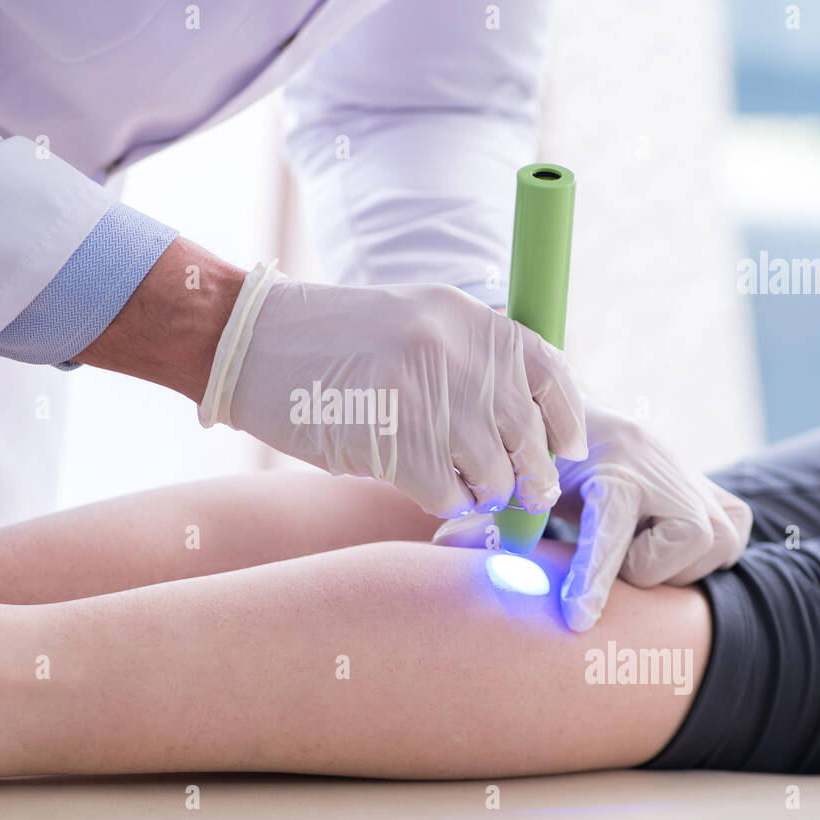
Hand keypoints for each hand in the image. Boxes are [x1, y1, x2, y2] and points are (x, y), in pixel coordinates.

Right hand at [198, 263, 587, 517]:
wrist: (252, 343)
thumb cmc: (332, 344)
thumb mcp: (415, 325)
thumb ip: (470, 361)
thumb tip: (529, 427)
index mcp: (465, 317)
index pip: (549, 371)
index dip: (566, 419)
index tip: (566, 449)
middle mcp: (454, 351)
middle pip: (527, 433)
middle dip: (531, 473)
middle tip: (520, 492)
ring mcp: (425, 396)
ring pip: (493, 472)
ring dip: (483, 491)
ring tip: (462, 487)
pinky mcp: (393, 441)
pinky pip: (448, 494)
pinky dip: (444, 502)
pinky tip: (425, 489)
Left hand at [435, 403, 751, 630]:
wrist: (606, 432)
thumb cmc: (555, 465)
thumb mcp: (522, 485)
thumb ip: (489, 517)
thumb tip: (443, 549)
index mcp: (614, 461)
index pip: (606, 531)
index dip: (591, 579)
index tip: (576, 622)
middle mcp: (668, 472)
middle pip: (649, 568)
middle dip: (620, 569)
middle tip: (598, 535)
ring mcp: (707, 492)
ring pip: (686, 571)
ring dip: (650, 566)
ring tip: (629, 532)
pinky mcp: (733, 513)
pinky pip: (718, 564)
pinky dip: (684, 563)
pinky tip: (660, 535)